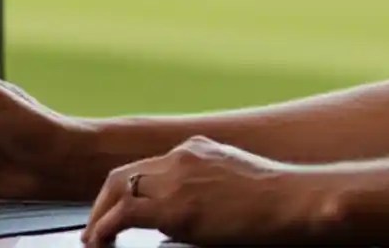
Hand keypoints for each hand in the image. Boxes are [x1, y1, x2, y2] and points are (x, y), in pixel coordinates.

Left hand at [83, 136, 335, 246]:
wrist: (294, 199)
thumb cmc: (277, 200)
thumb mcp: (236, 185)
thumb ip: (208, 193)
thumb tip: (189, 218)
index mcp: (196, 149)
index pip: (147, 167)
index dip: (126, 191)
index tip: (117, 213)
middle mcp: (181, 156)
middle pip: (125, 174)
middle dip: (104, 202)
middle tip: (95, 230)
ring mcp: (177, 178)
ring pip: (117, 188)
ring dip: (99, 216)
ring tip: (93, 240)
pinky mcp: (176, 206)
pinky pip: (124, 213)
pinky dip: (104, 227)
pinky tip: (101, 243)